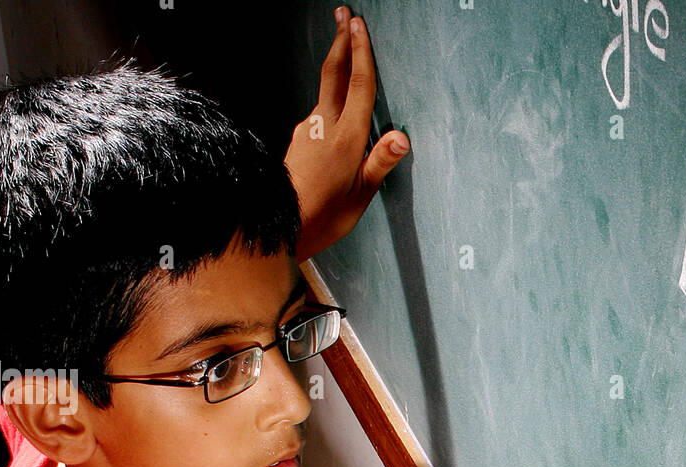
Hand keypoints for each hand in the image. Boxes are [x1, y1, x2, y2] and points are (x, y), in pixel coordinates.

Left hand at [285, 6, 409, 261]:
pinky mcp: (299, 139)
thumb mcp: (361, 195)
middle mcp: (323, 127)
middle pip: (334, 74)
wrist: (283, 226)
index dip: (361, 53)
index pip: (358, 85)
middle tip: (344, 15)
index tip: (359, 26)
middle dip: (340, 41)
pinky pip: (319, 112)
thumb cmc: (325, 216)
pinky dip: (330, 99)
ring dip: (335, 66)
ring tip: (344, 50)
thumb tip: (401, 137)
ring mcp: (308, 130)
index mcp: (346, 139)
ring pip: (325, 91)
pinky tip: (336, 106)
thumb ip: (380, 162)